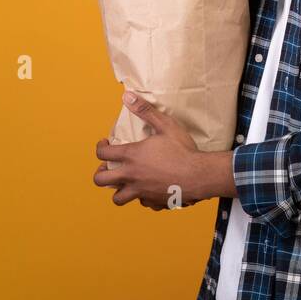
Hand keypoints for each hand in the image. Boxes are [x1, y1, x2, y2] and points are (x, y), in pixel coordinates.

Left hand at [93, 91, 202, 209]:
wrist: (200, 175)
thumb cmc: (183, 150)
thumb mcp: (165, 125)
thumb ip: (145, 110)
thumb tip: (127, 96)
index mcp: (132, 156)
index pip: (103, 154)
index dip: (100, 148)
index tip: (105, 145)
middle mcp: (132, 176)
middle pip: (100, 180)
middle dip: (100, 173)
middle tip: (108, 168)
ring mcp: (141, 191)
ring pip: (118, 198)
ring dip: (118, 191)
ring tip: (125, 183)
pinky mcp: (154, 201)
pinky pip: (142, 203)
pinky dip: (143, 198)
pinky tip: (150, 190)